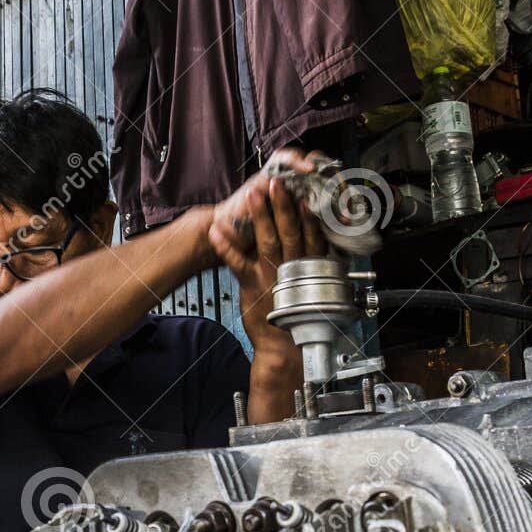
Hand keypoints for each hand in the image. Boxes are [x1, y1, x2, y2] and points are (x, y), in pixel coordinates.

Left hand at [207, 149, 329, 350]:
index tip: (305, 194)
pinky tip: (216, 231)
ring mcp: (272, 277)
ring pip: (267, 241)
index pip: (312, 236)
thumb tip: (315, 240)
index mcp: (310, 268)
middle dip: (281, 206)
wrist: (284, 347)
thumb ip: (313, 263)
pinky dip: (226, 247)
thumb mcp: (314, 287)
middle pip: (289, 232)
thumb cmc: (298, 316)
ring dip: (258, 217)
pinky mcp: (252, 286)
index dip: (308, 214)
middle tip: (276, 184)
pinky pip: (237, 263)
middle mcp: (292, 269)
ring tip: (251, 195)